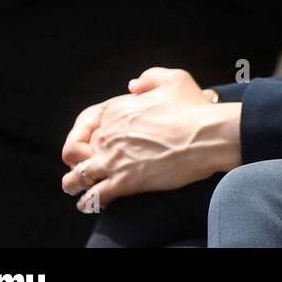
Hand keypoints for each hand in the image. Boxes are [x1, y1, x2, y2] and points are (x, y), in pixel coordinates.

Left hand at [59, 67, 238, 209]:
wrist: (208, 135)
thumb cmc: (194, 108)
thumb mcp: (174, 79)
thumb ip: (149, 78)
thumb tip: (133, 86)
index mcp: (117, 109)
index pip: (85, 122)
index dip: (82, 133)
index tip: (91, 140)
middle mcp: (108, 134)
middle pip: (76, 150)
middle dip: (79, 160)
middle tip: (86, 167)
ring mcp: (114, 159)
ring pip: (76, 176)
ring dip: (74, 183)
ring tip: (79, 188)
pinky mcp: (125, 181)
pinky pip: (94, 196)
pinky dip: (89, 202)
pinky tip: (90, 204)